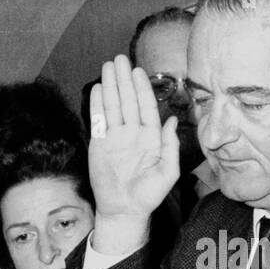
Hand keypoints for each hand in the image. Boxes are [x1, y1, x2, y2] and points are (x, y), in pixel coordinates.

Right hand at [88, 56, 180, 253]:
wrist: (125, 210)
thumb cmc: (149, 194)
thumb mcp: (168, 172)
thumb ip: (171, 147)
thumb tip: (171, 121)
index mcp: (151, 137)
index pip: (146, 107)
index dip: (142, 89)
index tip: (137, 70)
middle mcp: (133, 133)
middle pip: (128, 101)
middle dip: (124, 79)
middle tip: (119, 58)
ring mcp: (115, 137)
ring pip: (113, 106)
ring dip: (110, 86)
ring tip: (108, 66)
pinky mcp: (100, 144)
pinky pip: (99, 120)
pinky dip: (98, 104)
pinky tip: (98, 88)